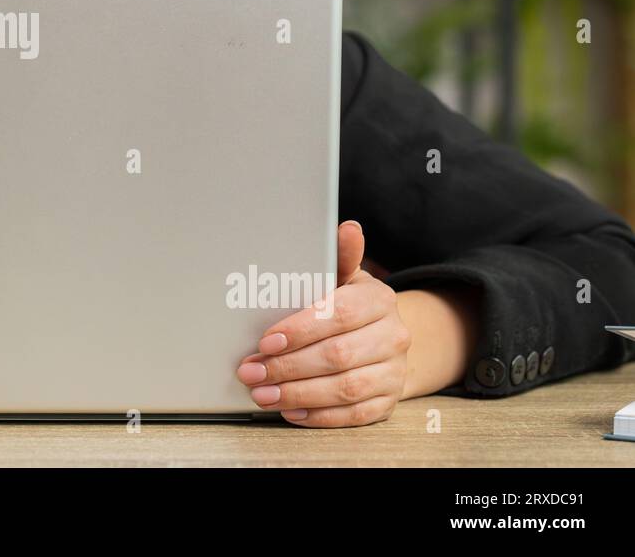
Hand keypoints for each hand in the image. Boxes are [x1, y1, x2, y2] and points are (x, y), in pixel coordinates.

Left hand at [235, 221, 410, 427]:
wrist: (385, 337)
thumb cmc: (351, 304)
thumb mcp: (344, 277)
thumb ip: (339, 257)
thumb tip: (347, 228)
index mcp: (379, 300)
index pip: (338, 314)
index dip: (299, 330)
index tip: (264, 341)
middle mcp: (394, 336)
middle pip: (338, 356)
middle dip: (287, 367)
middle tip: (251, 372)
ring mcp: (394, 372)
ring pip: (345, 389)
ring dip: (298, 394)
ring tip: (262, 394)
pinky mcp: (389, 402)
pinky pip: (355, 416)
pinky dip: (320, 416)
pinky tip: (290, 411)